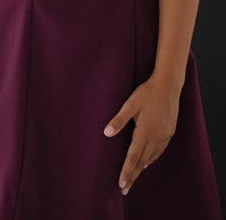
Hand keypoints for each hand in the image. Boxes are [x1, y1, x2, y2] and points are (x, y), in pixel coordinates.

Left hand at [103, 75, 179, 194]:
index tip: (121, 184)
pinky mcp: (169, 132)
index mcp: (144, 132)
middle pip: (141, 162)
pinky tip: (147, 161)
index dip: (126, 171)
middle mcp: (155, 137)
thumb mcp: (130, 104)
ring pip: (151, 157)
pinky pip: (159, 151)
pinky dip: (152, 159)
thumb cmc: (147, 93)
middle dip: (132, 176)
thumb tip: (106, 133)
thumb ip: (119, 120)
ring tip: (133, 178)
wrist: (168, 86)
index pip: (133, 157)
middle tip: (124, 190)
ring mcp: (164, 136)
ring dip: (141, 169)